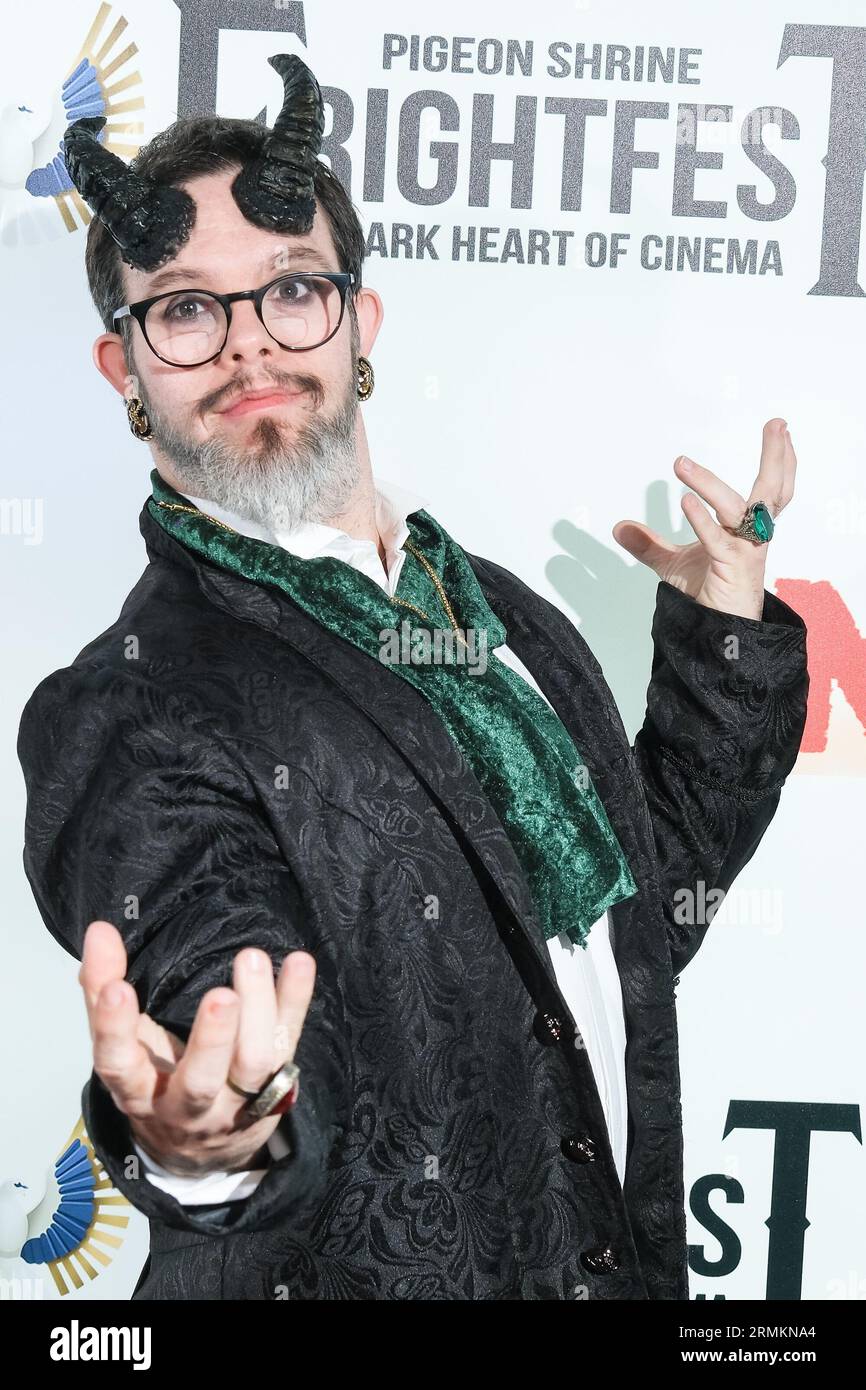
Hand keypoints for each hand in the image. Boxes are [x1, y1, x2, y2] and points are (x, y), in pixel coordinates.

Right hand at [78, 919, 316, 1176]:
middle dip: (213, 1039)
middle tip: (220, 996)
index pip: (119, 1063)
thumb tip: (99, 931)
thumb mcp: (122, 1043)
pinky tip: (300, 962)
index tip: (117, 989)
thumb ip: (103, 988)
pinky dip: (296, 1001)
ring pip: (253, 1065)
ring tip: (252, 960)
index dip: (115, 1029)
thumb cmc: (154, 1078)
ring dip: (259, 1013)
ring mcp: (236, 1103)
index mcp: (137, 1091)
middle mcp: (186, 1105)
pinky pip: (290, 1042)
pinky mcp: (276, 1087)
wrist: (199, 1149)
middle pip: (201, 1081)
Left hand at [612, 418, 796, 619]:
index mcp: (749, 530)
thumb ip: (649, 544)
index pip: (772, 490)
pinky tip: (685, 501)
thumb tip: (620, 527)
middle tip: (776, 423)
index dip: (780, 462)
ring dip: (709, 484)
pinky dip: (702, 521)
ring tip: (680, 464)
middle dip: (776, 457)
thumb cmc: (706, 596)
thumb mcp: (672, 564)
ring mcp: (746, 553)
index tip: (781, 431)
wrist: (714, 633)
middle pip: (774, 491)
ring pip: (739, 509)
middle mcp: (754, 537)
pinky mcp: (733, 570)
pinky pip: (719, 541)